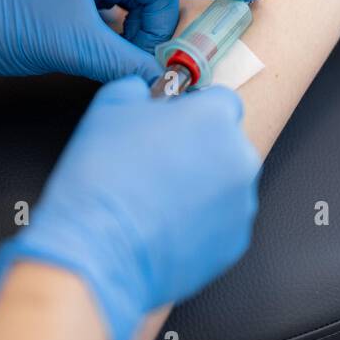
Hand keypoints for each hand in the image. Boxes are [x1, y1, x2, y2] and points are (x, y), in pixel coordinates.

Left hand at [0, 0, 262, 81]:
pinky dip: (117, 37)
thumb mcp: (72, 46)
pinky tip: (100, 52)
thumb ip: (126, 60)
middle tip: (139, 65)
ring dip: (134, 38)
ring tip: (108, 60)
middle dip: (154, 32)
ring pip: (138, 8)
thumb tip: (161, 78)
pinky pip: (116, 13)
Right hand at [0, 76, 260, 339]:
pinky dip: (202, 222)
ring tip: (159, 199)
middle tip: (160, 164)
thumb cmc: (102, 179)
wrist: (97, 250)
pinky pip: (223, 222)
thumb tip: (143, 92)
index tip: (175, 124)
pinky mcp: (235, 241)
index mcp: (215, 118)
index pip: (220, 101)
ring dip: (203, 186)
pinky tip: (166, 225)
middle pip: (227, 144)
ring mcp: (242, 203)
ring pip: (226, 184)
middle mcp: (240, 158)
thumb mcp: (107, 109)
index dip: (194, 111)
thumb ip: (137, 89)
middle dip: (201, 149)